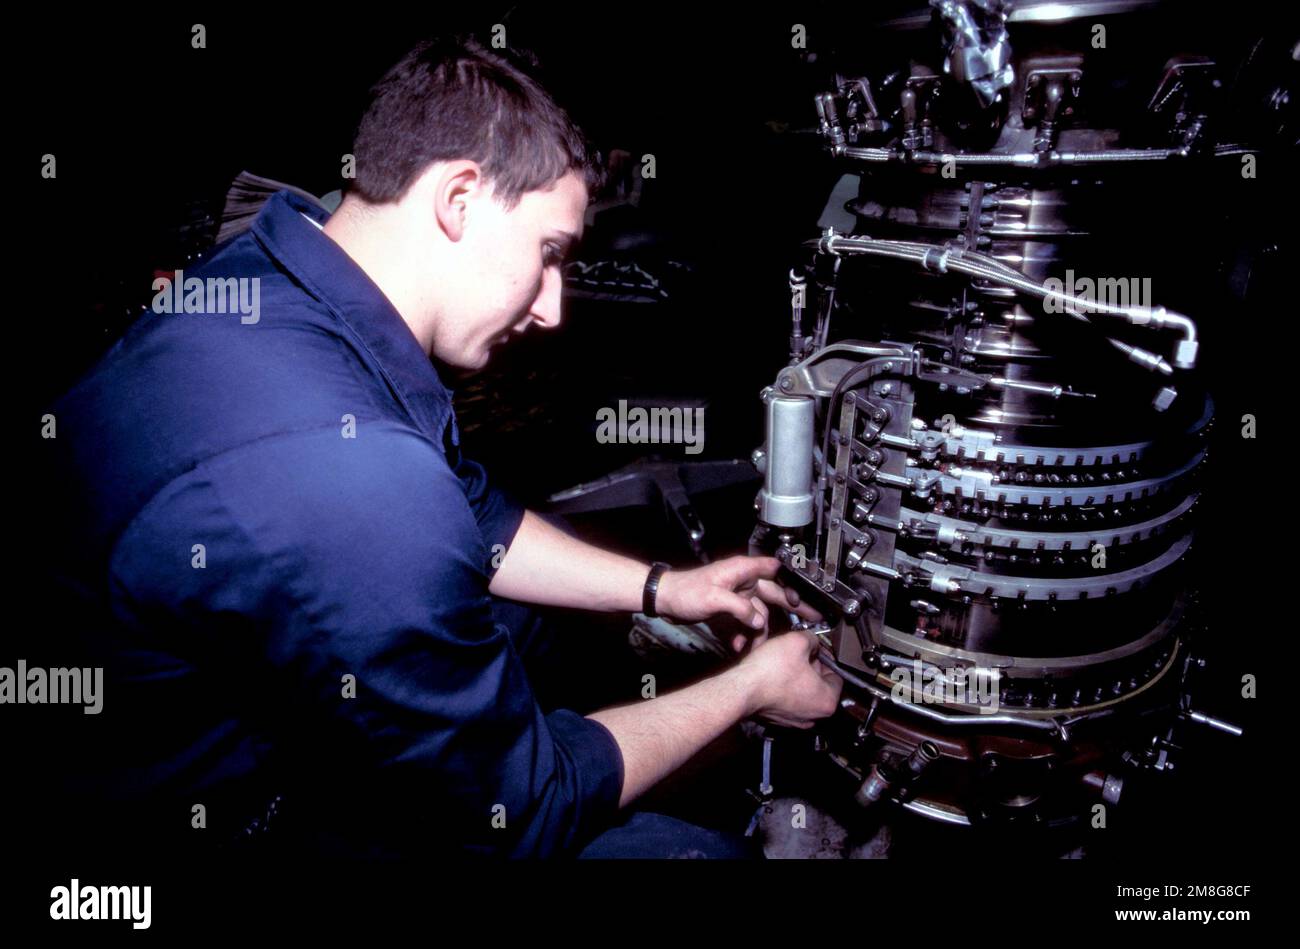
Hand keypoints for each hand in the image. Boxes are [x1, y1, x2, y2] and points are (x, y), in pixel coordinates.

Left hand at [653, 556, 822, 648]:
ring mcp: (737, 596)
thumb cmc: (685, 591)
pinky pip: (744, 624)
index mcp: (742, 570)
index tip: (805, 598)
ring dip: (758, 632)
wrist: (664, 600)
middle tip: (812, 619)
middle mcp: (743, 582)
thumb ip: (740, 609)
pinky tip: (739, 647)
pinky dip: (744, 636)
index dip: (792, 583)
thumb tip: (759, 621)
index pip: (775, 571)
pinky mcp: (729, 610)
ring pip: (758, 615)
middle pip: (774, 594)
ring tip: (755, 648)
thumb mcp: (714, 599)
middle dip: (791, 609)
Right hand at [734, 630, 842, 728]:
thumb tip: (812, 640)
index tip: (816, 648)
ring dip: (795, 675)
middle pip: (819, 684)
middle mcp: (813, 716)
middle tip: (797, 652)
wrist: (740, 689)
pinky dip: (781, 686)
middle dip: (809, 665)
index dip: (826, 656)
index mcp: (827, 702)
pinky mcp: (776, 719)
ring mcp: (794, 720)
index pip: (837, 675)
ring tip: (783, 661)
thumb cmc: (769, 672)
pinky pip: (786, 698)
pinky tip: (772, 673)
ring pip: (802, 691)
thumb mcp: (798, 641)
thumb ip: (812, 639)